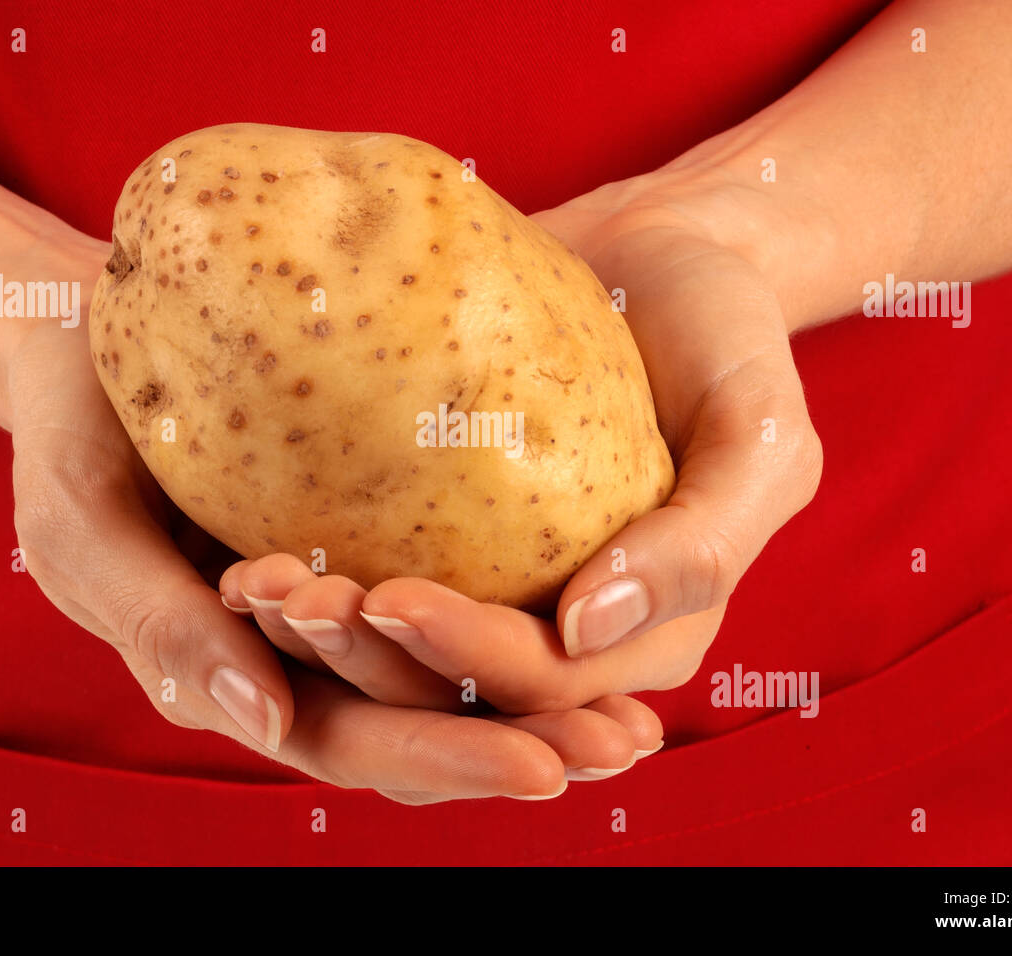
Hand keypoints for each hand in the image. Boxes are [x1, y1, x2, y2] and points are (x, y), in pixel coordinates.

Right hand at [8, 254, 661, 801]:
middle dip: (519, 742)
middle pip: (418, 725)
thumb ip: (158, 631)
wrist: (82, 340)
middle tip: (625, 742)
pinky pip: (451, 580)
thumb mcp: (83, 530)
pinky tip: (597, 599)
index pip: (346, 743)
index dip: (441, 761)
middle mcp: (296, 655)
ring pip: (445, 671)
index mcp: (231, 676)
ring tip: (641, 704)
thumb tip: (264, 722)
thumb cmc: (71, 432)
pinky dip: (517, 604)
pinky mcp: (366, 532)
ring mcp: (337, 594)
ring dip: (540, 694)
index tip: (541, 764)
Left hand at [222, 172, 822, 712]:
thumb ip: (704, 546)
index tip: (392, 598)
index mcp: (645, 633)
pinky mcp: (451, 532)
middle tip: (288, 600)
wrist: (664, 253)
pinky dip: (318, 574)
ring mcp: (504, 584)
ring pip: (402, 653)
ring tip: (254, 585)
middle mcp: (566, 629)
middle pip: (456, 689)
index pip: (548, 684)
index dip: (469, 660)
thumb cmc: (728, 339)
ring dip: (325, 638)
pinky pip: (379, 572)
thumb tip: (585, 628)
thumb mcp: (760, 435)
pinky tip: (251, 544)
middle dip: (370, 662)